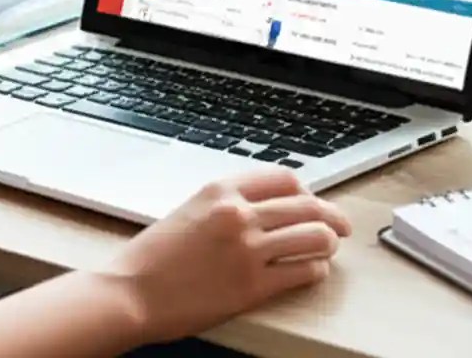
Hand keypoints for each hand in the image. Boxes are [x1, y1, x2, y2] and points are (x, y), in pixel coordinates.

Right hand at [104, 168, 351, 343]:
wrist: (130, 293)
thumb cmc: (151, 258)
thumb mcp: (188, 211)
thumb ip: (226, 204)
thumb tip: (266, 208)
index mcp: (220, 190)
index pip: (284, 178)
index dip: (307, 189)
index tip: (311, 200)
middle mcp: (238, 214)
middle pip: (307, 205)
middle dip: (332, 215)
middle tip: (341, 225)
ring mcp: (248, 250)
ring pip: (314, 236)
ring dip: (328, 243)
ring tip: (328, 249)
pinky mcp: (253, 286)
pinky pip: (303, 272)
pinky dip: (316, 270)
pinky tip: (312, 271)